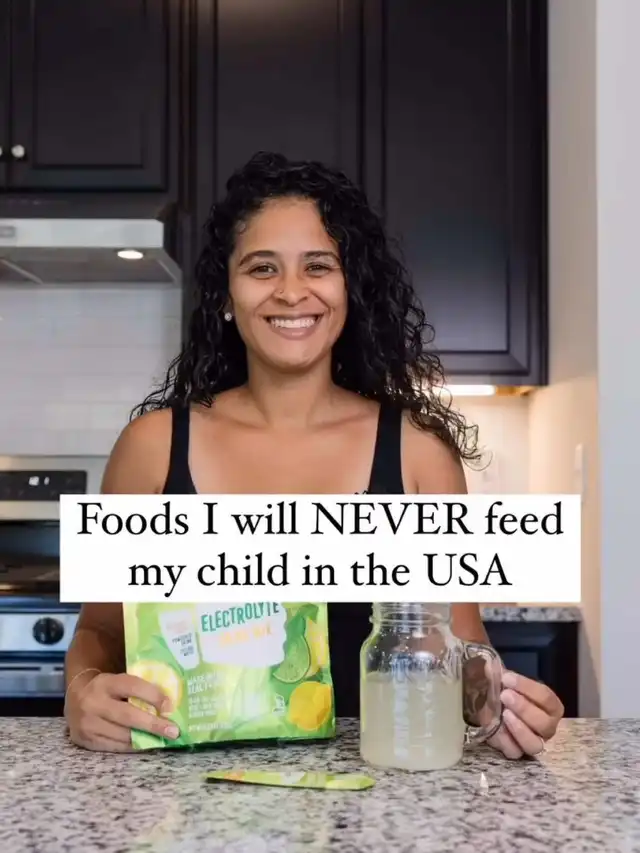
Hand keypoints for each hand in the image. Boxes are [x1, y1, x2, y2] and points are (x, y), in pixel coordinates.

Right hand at [65, 672, 179, 752]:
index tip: (170, 706)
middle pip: (128, 715)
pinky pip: (115, 746)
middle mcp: (93, 702)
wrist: (75, 698)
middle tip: (174, 731)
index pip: (132, 686)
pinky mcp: (86, 740)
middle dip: (154, 724)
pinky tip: (146, 744)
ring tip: (164, 739)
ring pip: (122, 735)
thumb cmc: (107, 688)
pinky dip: (133, 746)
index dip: (153, 696)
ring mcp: (87, 724)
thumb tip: (169, 701)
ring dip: (146, 739)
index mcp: (105, 682)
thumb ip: (138, 687)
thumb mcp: (117, 680)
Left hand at [488, 670, 563, 759]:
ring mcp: (531, 742)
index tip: (506, 678)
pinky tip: (496, 727)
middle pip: (544, 724)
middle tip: (505, 695)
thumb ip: (502, 674)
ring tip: (504, 714)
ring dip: (519, 729)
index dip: (528, 688)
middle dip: (524, 708)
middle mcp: (546, 727)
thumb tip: (489, 666)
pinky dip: (505, 740)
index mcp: (550, 706)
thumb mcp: (504, 679)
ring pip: (534, 744)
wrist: (487, 701)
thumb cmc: (503, 688)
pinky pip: (514, 752)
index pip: (547, 698)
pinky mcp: (514, 751)